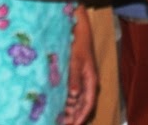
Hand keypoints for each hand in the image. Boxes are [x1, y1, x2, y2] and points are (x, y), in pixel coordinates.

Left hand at [62, 8, 96, 124]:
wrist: (78, 31)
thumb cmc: (79, 44)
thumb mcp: (76, 61)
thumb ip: (75, 77)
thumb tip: (73, 95)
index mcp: (91, 81)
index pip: (88, 104)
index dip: (81, 117)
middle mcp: (87, 83)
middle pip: (82, 105)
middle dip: (74, 117)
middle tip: (62, 124)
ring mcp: (81, 80)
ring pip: (76, 101)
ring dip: (69, 111)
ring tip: (58, 120)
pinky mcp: (74, 77)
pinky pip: (71, 93)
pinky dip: (65, 102)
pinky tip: (56, 107)